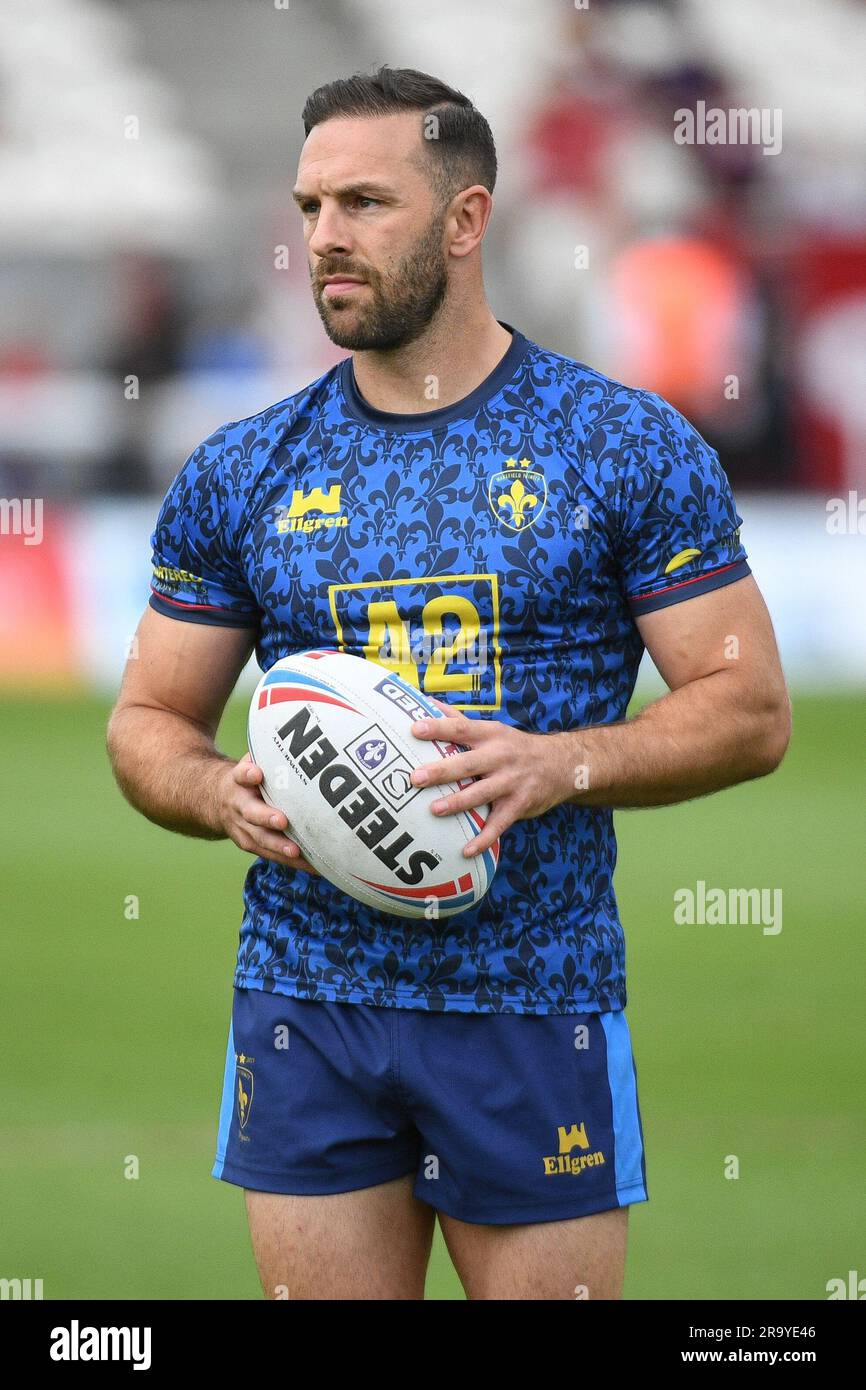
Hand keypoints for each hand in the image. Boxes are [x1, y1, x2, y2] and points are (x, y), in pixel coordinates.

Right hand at [214, 753, 318, 872]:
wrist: (212, 799)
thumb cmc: (246, 778)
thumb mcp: (250, 763)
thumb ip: (267, 757)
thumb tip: (299, 741)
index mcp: (238, 781)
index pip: (241, 774)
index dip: (248, 774)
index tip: (257, 772)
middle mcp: (238, 805)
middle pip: (251, 812)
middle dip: (266, 817)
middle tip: (283, 820)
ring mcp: (241, 827)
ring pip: (259, 839)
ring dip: (278, 846)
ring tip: (297, 851)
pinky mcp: (248, 843)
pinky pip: (270, 854)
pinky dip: (290, 860)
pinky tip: (312, 865)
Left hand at [409, 699, 567, 857]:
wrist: (563, 764)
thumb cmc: (515, 747)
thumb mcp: (493, 730)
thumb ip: (459, 720)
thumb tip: (426, 703)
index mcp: (491, 735)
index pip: (462, 728)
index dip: (439, 728)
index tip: (414, 729)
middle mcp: (500, 757)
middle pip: (468, 763)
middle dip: (442, 771)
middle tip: (416, 777)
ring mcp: (511, 782)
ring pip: (482, 794)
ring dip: (458, 803)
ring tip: (435, 810)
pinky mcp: (519, 804)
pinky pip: (499, 824)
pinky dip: (484, 839)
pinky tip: (465, 850)